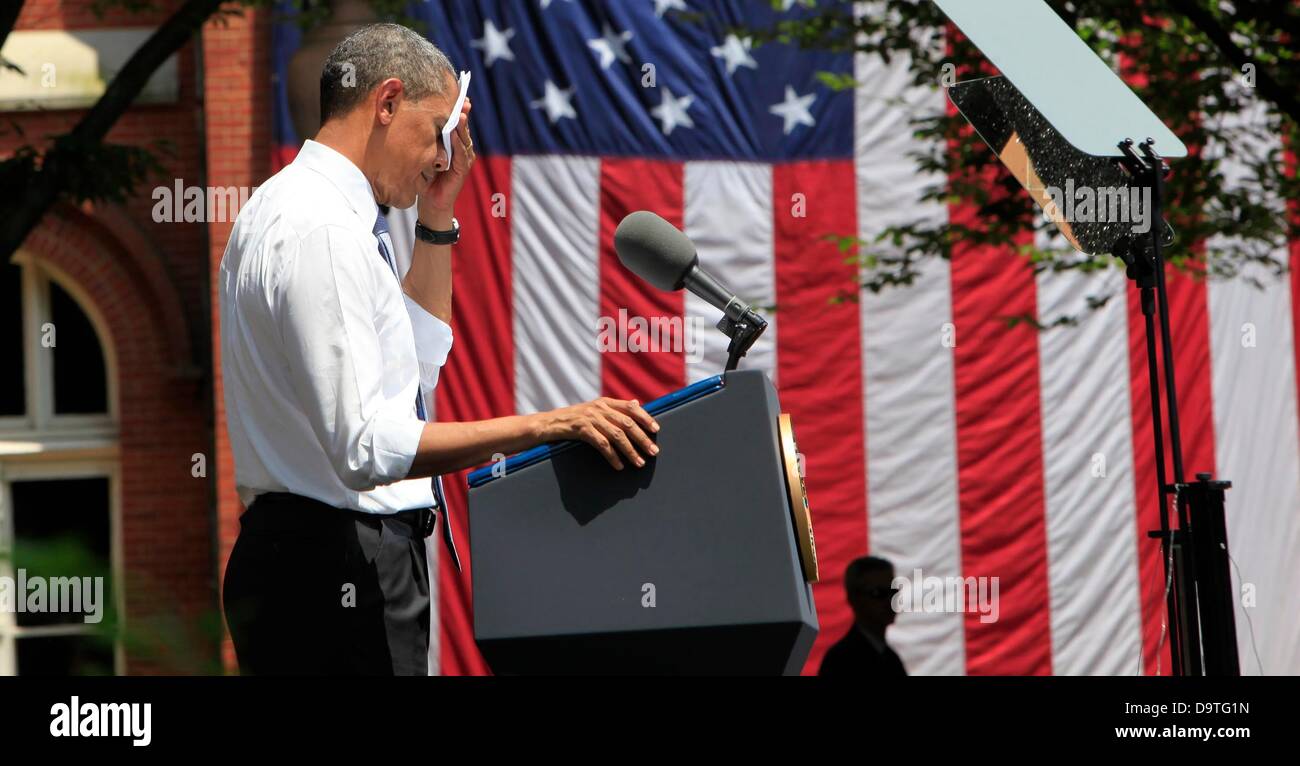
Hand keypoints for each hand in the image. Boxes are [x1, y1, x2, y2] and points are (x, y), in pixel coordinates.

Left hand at [418, 97, 473, 224]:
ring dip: (462, 126)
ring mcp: (464, 158)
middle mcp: (460, 148)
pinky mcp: (462, 170)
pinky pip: (461, 154)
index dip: (457, 110)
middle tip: (464, 100)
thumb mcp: (423, 153)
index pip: (455, 123)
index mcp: (451, 142)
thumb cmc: (424, 176)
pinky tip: (454, 134)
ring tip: (461, 114)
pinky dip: (458, 144)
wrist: (430, 199)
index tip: (457, 95)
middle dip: (463, 113)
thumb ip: (424, 140)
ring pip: (464, 139)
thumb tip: (412, 120)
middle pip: (462, 127)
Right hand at [535, 397, 660, 469]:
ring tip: (639, 463)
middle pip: (627, 423)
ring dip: (630, 451)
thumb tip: (637, 403)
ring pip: (617, 436)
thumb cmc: (574, 418)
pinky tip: (619, 466)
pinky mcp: (581, 430)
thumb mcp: (595, 408)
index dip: (645, 417)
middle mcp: (599, 408)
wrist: (548, 423)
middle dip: (642, 438)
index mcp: (605, 402)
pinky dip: (613, 456)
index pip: (631, 407)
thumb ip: (615, 407)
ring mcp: (590, 418)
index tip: (656, 429)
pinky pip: (602, 445)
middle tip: (653, 451)